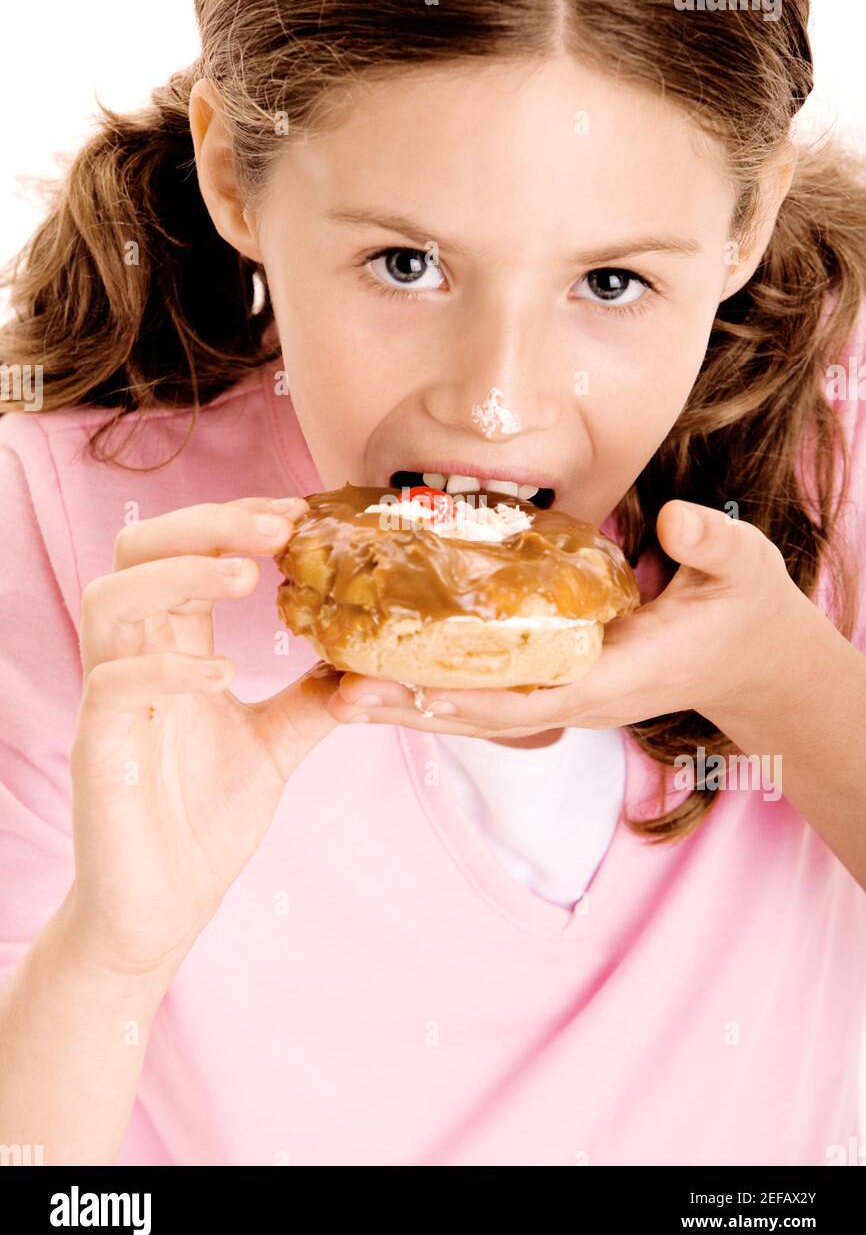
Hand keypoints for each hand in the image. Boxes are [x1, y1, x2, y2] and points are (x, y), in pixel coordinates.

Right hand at [67, 496, 342, 978]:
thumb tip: (372, 658)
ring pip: (109, 599)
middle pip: (137, 552)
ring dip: (180, 573)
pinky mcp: (98, 749)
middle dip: (205, 524)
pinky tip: (222, 674)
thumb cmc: (203, 823)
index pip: (186, 553)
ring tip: (248, 576)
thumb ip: (315, 697)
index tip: (298, 514)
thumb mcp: (278, 744)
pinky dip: (165, 668)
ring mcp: (111, 701)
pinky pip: (112, 685)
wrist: (160, 910)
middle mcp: (134, 659)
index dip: (234, 522)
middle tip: (278, 528)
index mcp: (172, 649)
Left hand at [326, 500, 806, 738]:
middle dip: (409, 709)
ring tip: (334, 681)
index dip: (463, 700)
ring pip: (473, 710)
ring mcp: (564, 696)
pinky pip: (485, 691)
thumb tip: (674, 518)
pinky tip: (384, 664)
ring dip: (407, 702)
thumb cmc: (744, 611)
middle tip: (335, 694)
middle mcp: (578, 698)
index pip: (529, 700)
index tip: (401, 690)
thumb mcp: (741, 567)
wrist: (754, 660)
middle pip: (480, 717)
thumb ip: (711, 543)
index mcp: (615, 678)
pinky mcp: (555, 683)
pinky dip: (433, 684)